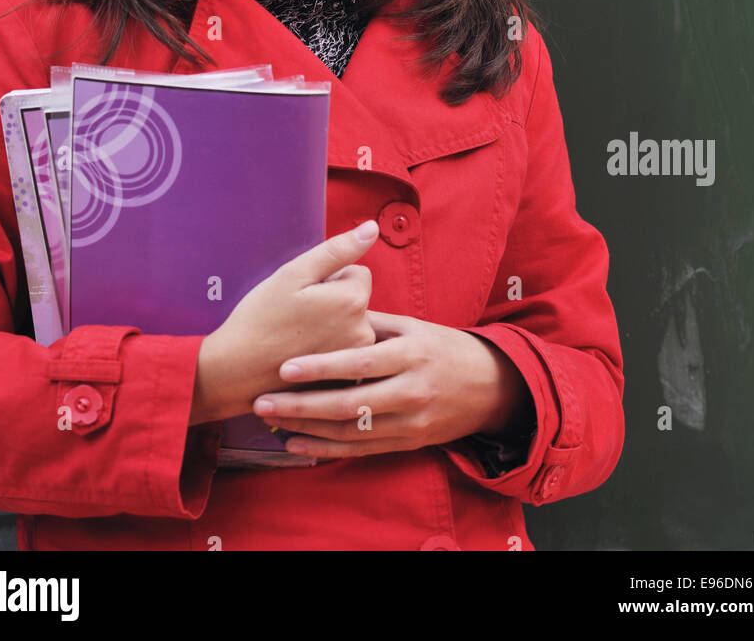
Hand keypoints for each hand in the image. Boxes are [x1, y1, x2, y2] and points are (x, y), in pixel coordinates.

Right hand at [190, 221, 378, 424]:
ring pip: (351, 324)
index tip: (304, 294)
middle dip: (333, 301)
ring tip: (297, 335)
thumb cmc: (261, 317)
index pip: (356, 272)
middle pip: (355, 299)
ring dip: (331, 324)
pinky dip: (328, 348)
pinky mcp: (345, 380)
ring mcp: (355, 359)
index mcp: (353, 300)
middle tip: (297, 316)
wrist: (236, 371)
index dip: (329, 278)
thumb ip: (337, 249)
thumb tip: (372, 227)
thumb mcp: (294, 274)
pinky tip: (302, 353)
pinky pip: (345, 350)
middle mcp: (364, 331)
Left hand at [251, 309, 529, 457]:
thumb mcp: (414, 326)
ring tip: (271, 421)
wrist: (490, 387)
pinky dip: (326, 449)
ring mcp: (410, 422)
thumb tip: (333, 304)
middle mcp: (411, 391)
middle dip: (302, 405)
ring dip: (307, 429)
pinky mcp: (408, 443)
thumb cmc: (444, 347)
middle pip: (350, 404)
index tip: (284, 367)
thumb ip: (373, 323)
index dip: (321, 367)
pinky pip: (361, 450)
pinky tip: (296, 444)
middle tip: (263, 401)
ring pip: (352, 431)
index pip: (359, 363)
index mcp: (410, 354)